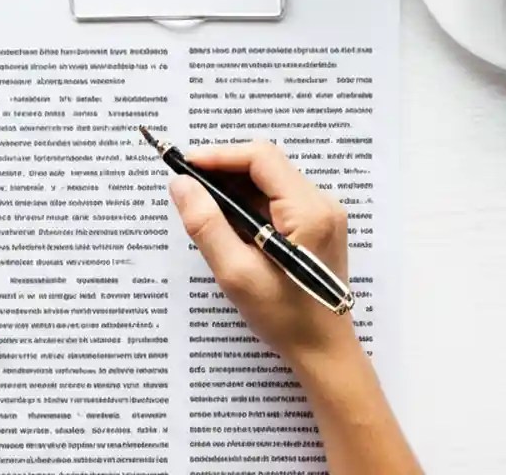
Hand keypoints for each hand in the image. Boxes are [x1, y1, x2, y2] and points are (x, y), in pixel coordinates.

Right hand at [169, 140, 355, 364]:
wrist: (324, 350)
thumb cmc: (285, 318)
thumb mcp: (236, 273)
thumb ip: (207, 225)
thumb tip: (181, 186)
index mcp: (309, 211)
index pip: (261, 158)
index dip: (219, 155)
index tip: (184, 166)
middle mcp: (322, 203)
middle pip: (266, 165)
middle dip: (223, 171)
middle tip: (187, 188)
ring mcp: (322, 213)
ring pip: (270, 181)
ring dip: (234, 188)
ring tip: (203, 209)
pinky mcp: (316, 225)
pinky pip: (277, 199)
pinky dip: (249, 204)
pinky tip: (229, 225)